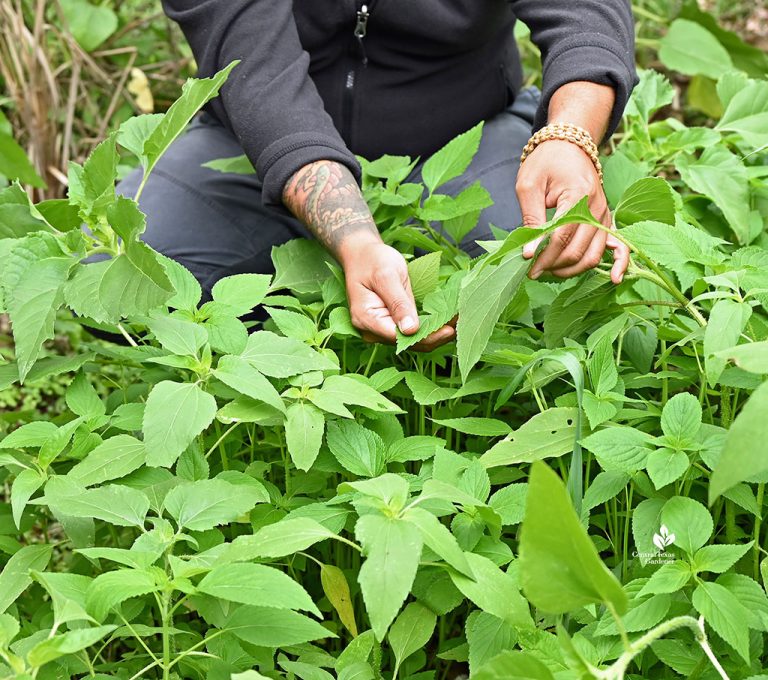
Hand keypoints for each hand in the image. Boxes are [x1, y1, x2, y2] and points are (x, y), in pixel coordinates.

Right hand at [338, 235, 455, 350]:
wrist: (361, 255)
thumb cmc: (372, 260)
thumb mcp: (387, 276)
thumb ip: (398, 303)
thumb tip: (410, 330)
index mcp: (366, 319)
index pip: (402, 338)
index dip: (428, 337)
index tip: (451, 328)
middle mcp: (372, 330)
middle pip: (409, 343)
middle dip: (436, 335)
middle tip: (462, 323)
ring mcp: (380, 330)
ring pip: (412, 340)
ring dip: (435, 332)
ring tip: (458, 321)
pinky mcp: (390, 325)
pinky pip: (411, 332)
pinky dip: (429, 327)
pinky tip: (446, 319)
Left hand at [516, 140, 628, 282]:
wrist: (569, 145)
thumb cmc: (546, 163)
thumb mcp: (528, 186)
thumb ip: (531, 219)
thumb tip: (529, 252)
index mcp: (578, 195)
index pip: (561, 236)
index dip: (543, 254)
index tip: (526, 263)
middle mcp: (597, 207)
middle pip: (577, 250)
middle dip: (553, 265)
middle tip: (532, 269)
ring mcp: (605, 215)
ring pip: (593, 255)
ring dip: (570, 269)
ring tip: (548, 270)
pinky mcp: (607, 221)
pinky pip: (616, 248)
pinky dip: (616, 264)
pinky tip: (615, 279)